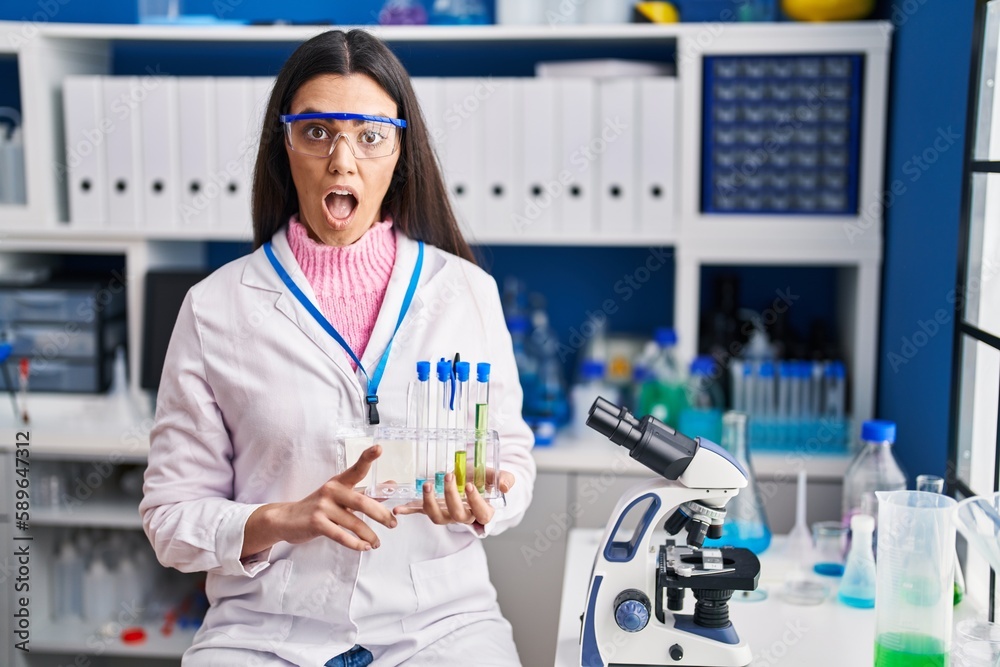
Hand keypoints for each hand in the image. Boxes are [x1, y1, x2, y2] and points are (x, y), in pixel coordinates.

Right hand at [245, 445, 396, 554]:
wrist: (287, 519)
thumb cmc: (320, 506)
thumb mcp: (340, 495)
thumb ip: (365, 492)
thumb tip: (391, 486)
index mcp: (339, 482)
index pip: (356, 469)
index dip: (368, 458)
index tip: (379, 448)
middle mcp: (331, 490)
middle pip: (362, 502)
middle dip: (381, 515)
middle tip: (393, 524)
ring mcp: (323, 507)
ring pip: (354, 523)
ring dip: (369, 535)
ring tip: (377, 543)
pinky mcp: (316, 523)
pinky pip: (341, 535)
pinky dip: (355, 544)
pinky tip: (364, 547)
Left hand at [392, 468, 513, 526]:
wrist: (472, 482)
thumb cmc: (484, 480)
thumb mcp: (496, 477)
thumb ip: (504, 479)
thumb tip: (506, 485)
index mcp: (482, 511)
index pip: (481, 513)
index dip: (475, 502)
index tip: (469, 486)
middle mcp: (463, 516)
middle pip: (457, 515)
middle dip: (451, 497)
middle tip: (448, 477)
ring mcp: (447, 514)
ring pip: (437, 517)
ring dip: (430, 504)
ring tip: (427, 486)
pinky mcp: (433, 508)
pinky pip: (420, 512)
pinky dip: (409, 511)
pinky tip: (399, 508)